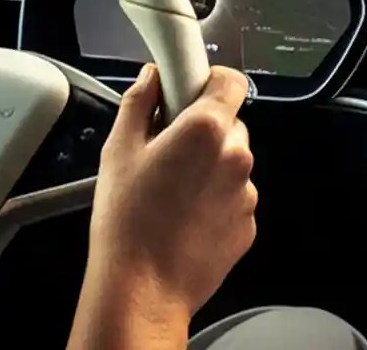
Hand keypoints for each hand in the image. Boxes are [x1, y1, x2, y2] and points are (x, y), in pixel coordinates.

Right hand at [68, 64, 255, 349]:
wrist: (143, 288)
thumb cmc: (127, 222)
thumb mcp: (118, 150)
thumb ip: (139, 102)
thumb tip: (151, 78)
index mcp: (206, 129)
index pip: (230, 80)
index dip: (208, 80)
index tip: (188, 90)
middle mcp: (236, 157)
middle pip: (230, 122)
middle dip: (202, 128)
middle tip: (166, 147)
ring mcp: (246, 193)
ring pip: (231, 162)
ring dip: (209, 166)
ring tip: (170, 190)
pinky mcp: (247, 224)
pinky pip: (234, 197)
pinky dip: (214, 199)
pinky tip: (182, 215)